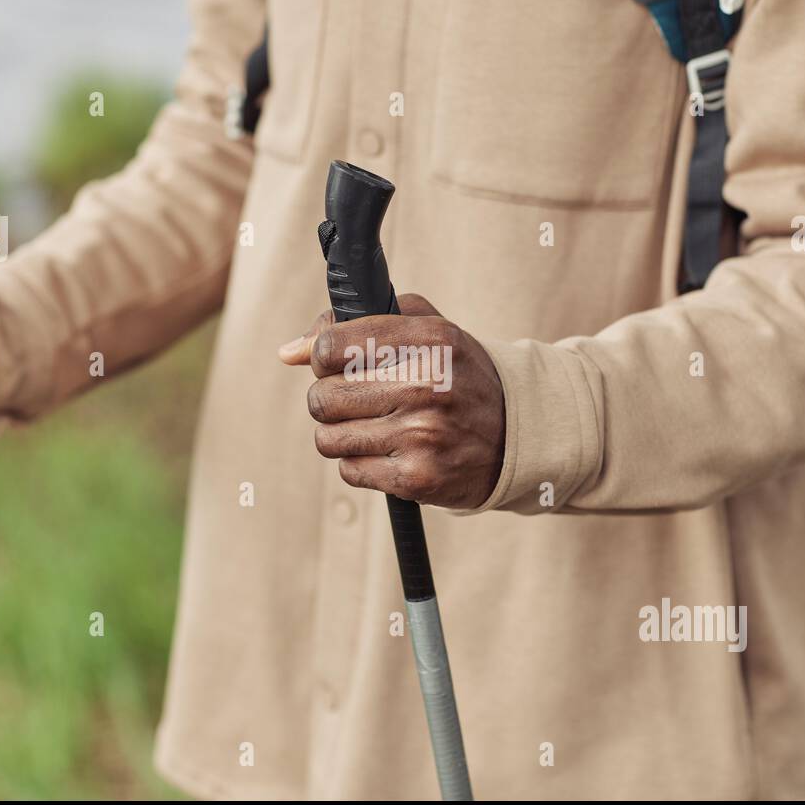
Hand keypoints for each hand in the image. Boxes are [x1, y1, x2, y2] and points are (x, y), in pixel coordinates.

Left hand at [279, 294, 504, 508]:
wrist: (516, 435)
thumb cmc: (457, 375)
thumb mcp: (425, 330)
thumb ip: (354, 326)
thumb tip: (288, 351)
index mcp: (429, 340)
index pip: (332, 347)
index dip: (323, 357)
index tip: (339, 364)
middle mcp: (427, 385)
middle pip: (322, 396)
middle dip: (329, 399)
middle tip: (357, 400)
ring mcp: (423, 435)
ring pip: (328, 437)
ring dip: (339, 434)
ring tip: (370, 426)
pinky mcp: (418, 478)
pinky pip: (349, 470)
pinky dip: (359, 463)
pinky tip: (388, 451)